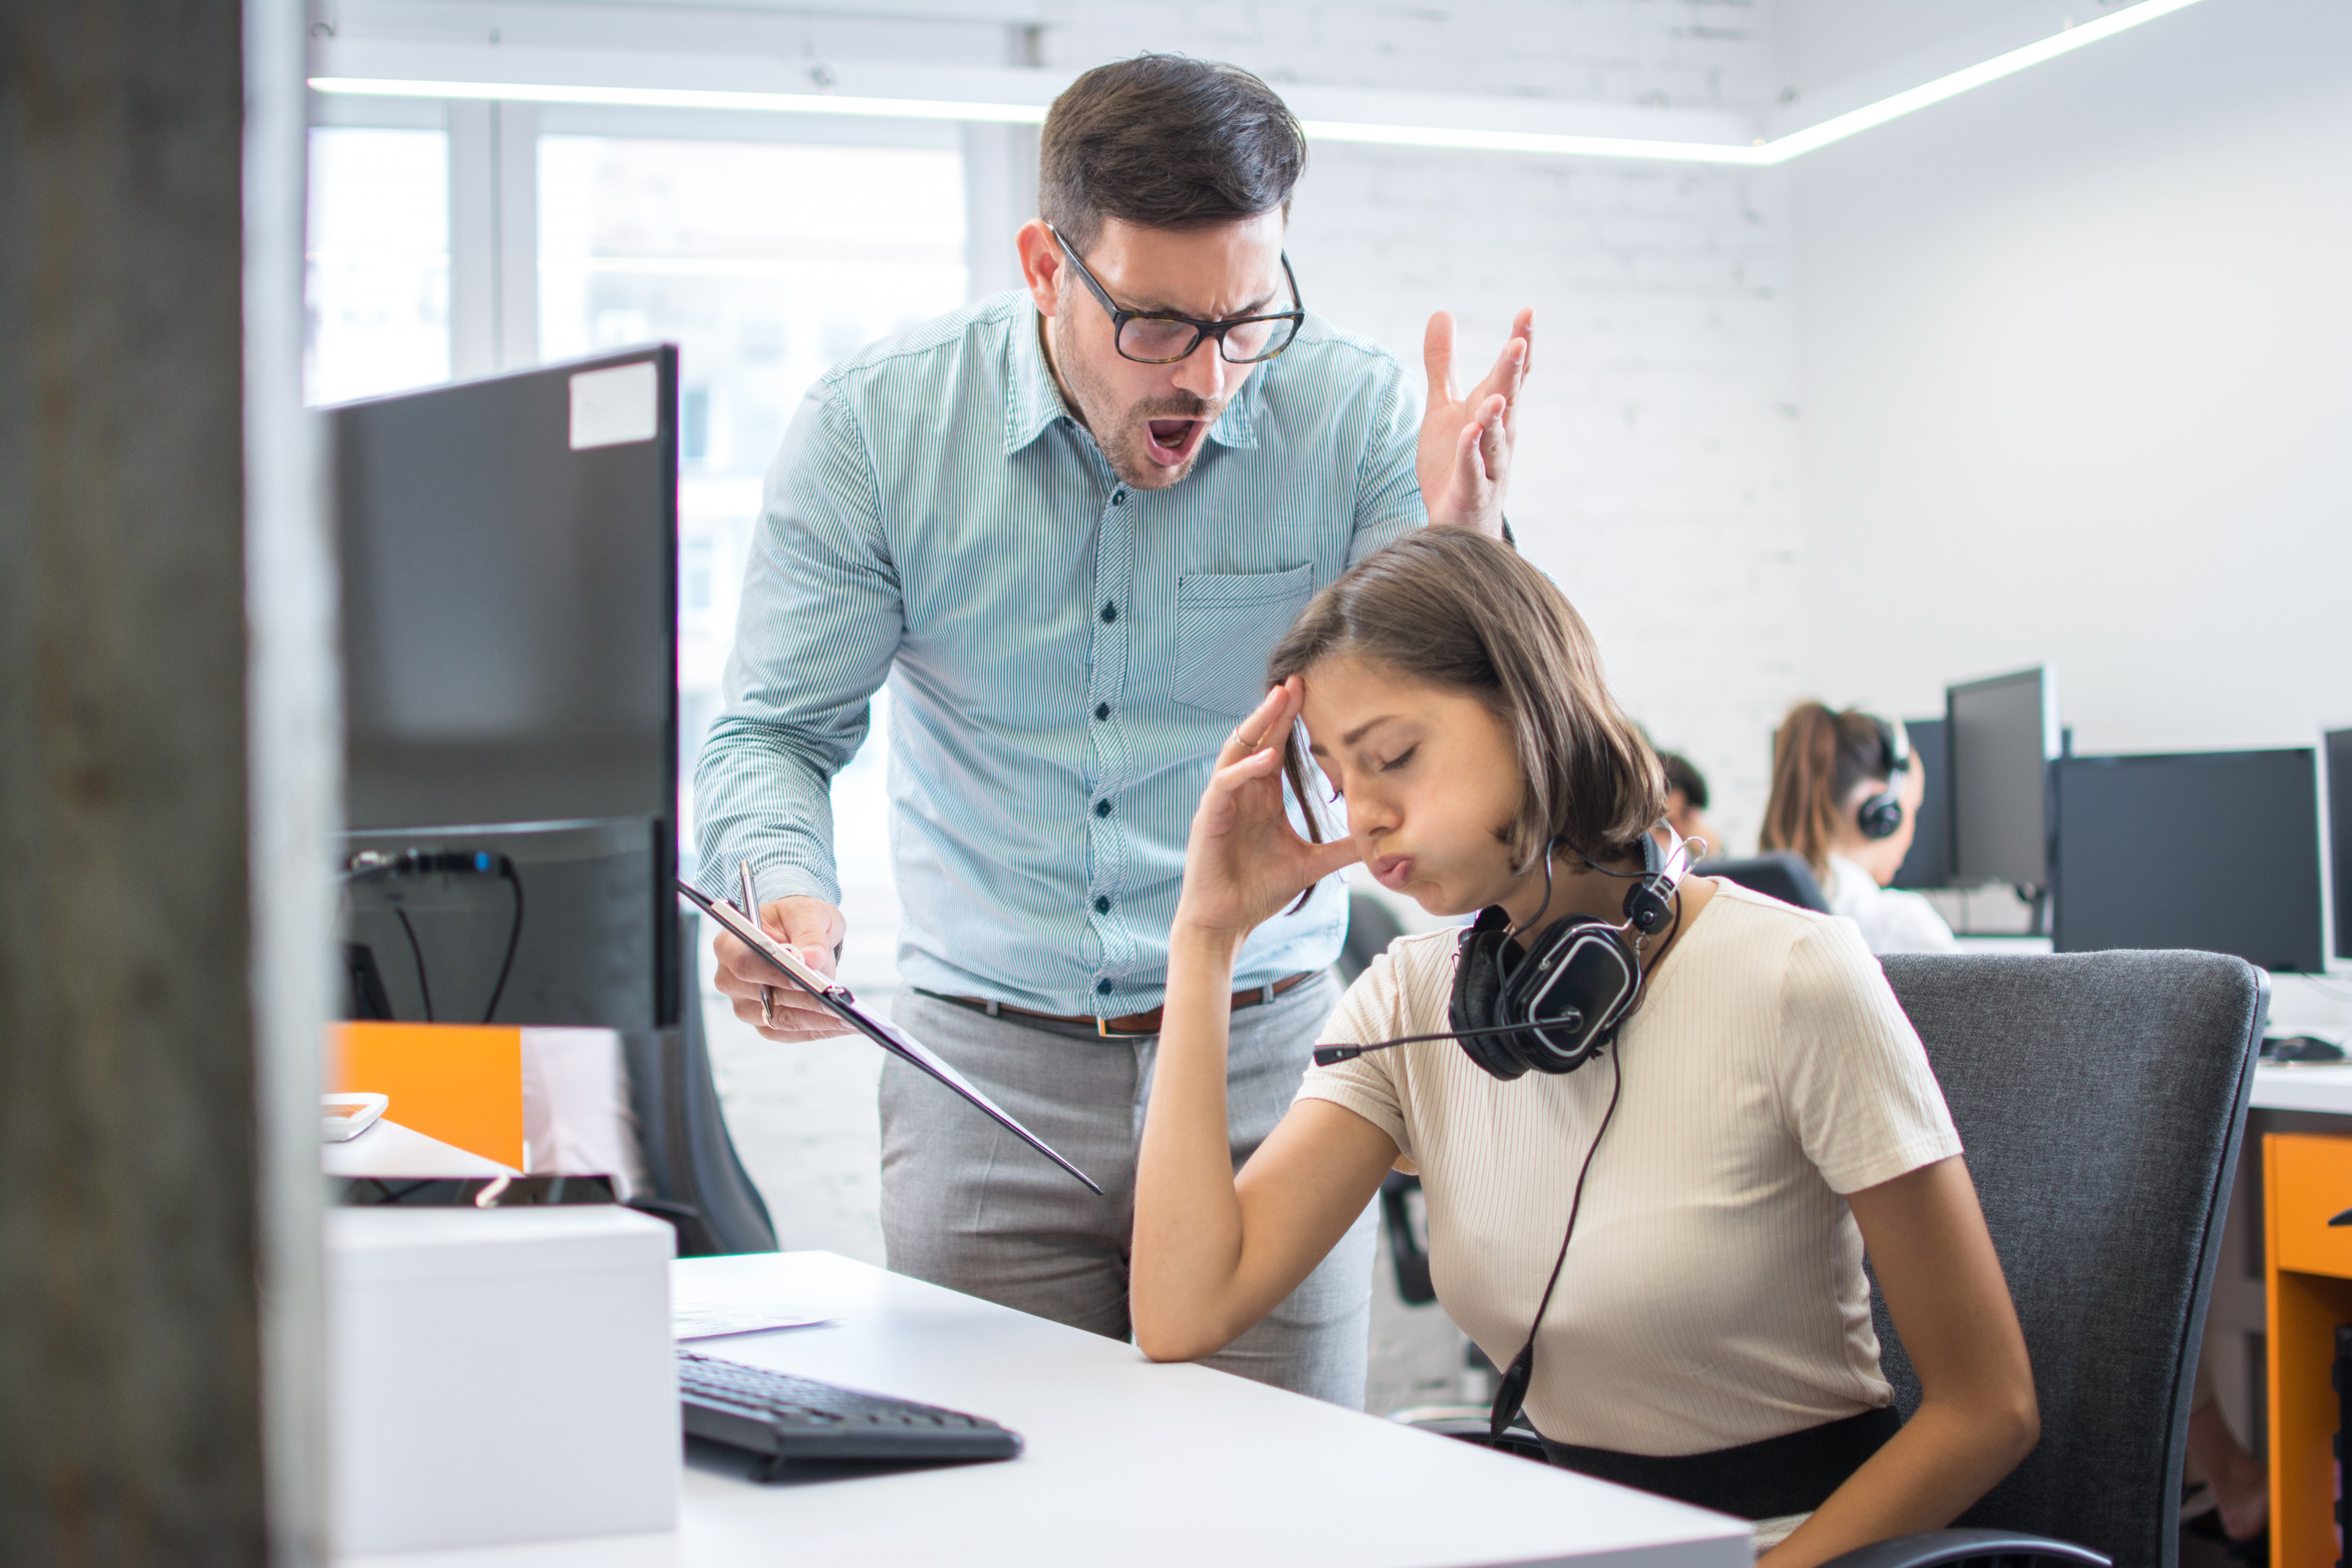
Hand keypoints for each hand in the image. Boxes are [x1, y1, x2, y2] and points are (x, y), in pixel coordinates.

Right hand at [711, 894, 851, 1041]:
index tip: (806, 980)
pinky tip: (844, 1025)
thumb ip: (809, 933)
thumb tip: (812, 958)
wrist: (797, 932)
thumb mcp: (807, 913)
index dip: (774, 975)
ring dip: (817, 1021)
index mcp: (729, 945)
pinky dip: (819, 1029)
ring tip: (850, 1018)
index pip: (745, 965)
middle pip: (765, 998)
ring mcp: (745, 1005)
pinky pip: (791, 1033)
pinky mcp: (764, 1023)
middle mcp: (731, 979)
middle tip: (840, 1003)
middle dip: (806, 1002)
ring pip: (780, 1021)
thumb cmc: (796, 919)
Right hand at [1173, 680, 1361, 944]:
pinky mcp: (1208, 819)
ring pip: (1237, 751)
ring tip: (1279, 700)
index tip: (1313, 693)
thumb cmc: (1257, 892)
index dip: (1291, 721)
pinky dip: (1244, 770)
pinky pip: (1224, 786)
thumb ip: (1339, 849)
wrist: (1225, 923)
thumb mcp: (1310, 865)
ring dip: (1258, 725)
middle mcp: (1241, 793)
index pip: (1276, 748)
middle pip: (1257, 739)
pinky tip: (1267, 759)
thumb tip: (1376, 840)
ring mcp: (1222, 803)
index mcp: (1261, 797)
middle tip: (1298, 680)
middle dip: (1276, 710)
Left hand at [1417, 306, 1532, 535]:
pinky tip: (1468, 433)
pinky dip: (1471, 454)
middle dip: (1513, 374)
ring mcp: (1489, 467)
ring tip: (1494, 395)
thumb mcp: (1443, 407)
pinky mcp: (1471, 494)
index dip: (1520, 346)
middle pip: (1508, 401)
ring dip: (1494, 418)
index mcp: (1493, 413)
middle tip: (1519, 343)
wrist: (1455, 526)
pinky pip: (1472, 472)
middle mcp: (1498, 438)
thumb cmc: (1453, 464)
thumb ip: (1444, 364)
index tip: (1528, 313)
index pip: (1510, 375)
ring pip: (1495, 439)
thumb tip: (1443, 312)